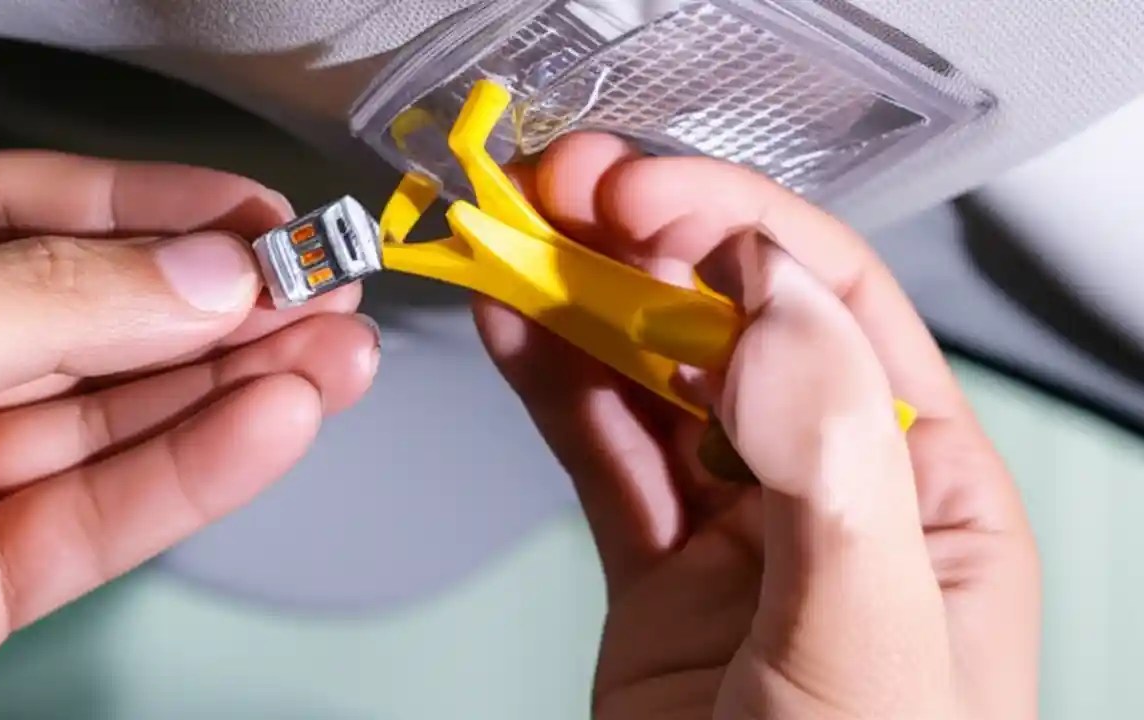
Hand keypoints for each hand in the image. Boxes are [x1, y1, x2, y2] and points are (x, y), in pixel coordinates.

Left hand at [0, 152, 379, 718]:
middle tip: (327, 289)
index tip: (259, 219)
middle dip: (219, 303)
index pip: (20, 211)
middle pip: (90, 317)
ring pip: (114, 419)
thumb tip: (198, 274)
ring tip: (339, 356)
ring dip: (236, 386)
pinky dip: (198, 474)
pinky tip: (276, 427)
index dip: (150, 208)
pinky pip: (101, 515)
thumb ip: (40, 301)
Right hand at [477, 135, 1039, 718]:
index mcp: (931, 494)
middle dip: (643, 244)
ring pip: (654, 381)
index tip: (639, 201)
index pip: (837, 310)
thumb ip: (834, 474)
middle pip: (735, 324)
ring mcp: (740, 533)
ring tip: (510, 241)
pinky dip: (551, 386)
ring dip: (583, 301)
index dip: (733, 229)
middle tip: (557, 194)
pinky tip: (511, 329)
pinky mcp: (659, 576)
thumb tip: (770, 308)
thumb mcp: (873, 654)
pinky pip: (601, 457)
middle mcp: (837, 495)